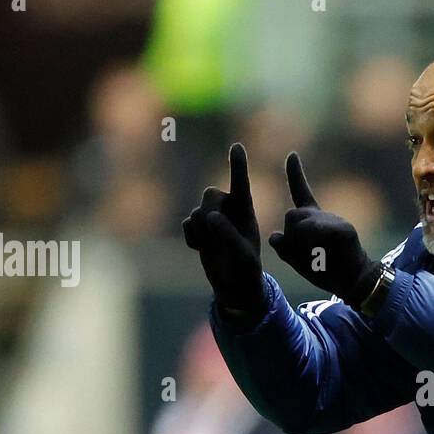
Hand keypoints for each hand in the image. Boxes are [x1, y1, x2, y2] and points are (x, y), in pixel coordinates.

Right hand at [183, 143, 268, 315]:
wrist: (234, 286)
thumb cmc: (246, 270)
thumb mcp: (243, 255)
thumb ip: (228, 234)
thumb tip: (210, 216)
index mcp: (246, 211)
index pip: (241, 184)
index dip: (238, 166)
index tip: (237, 147)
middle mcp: (229, 210)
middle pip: (211, 193)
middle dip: (209, 210)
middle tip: (213, 230)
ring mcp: (213, 219)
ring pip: (197, 211)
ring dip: (202, 230)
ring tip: (214, 246)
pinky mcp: (199, 229)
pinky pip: (187, 225)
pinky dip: (192, 238)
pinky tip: (202, 249)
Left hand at [268, 152, 381, 306]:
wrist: (352, 281)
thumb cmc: (326, 271)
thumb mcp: (299, 260)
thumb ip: (285, 248)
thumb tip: (274, 236)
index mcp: (312, 221)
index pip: (301, 192)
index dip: (295, 174)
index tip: (292, 155)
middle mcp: (322, 216)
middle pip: (291, 215)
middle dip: (292, 236)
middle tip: (307, 255)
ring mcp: (334, 220)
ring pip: (301, 224)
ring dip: (302, 244)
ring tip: (317, 256)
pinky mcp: (345, 228)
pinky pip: (318, 231)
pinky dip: (316, 246)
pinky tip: (324, 254)